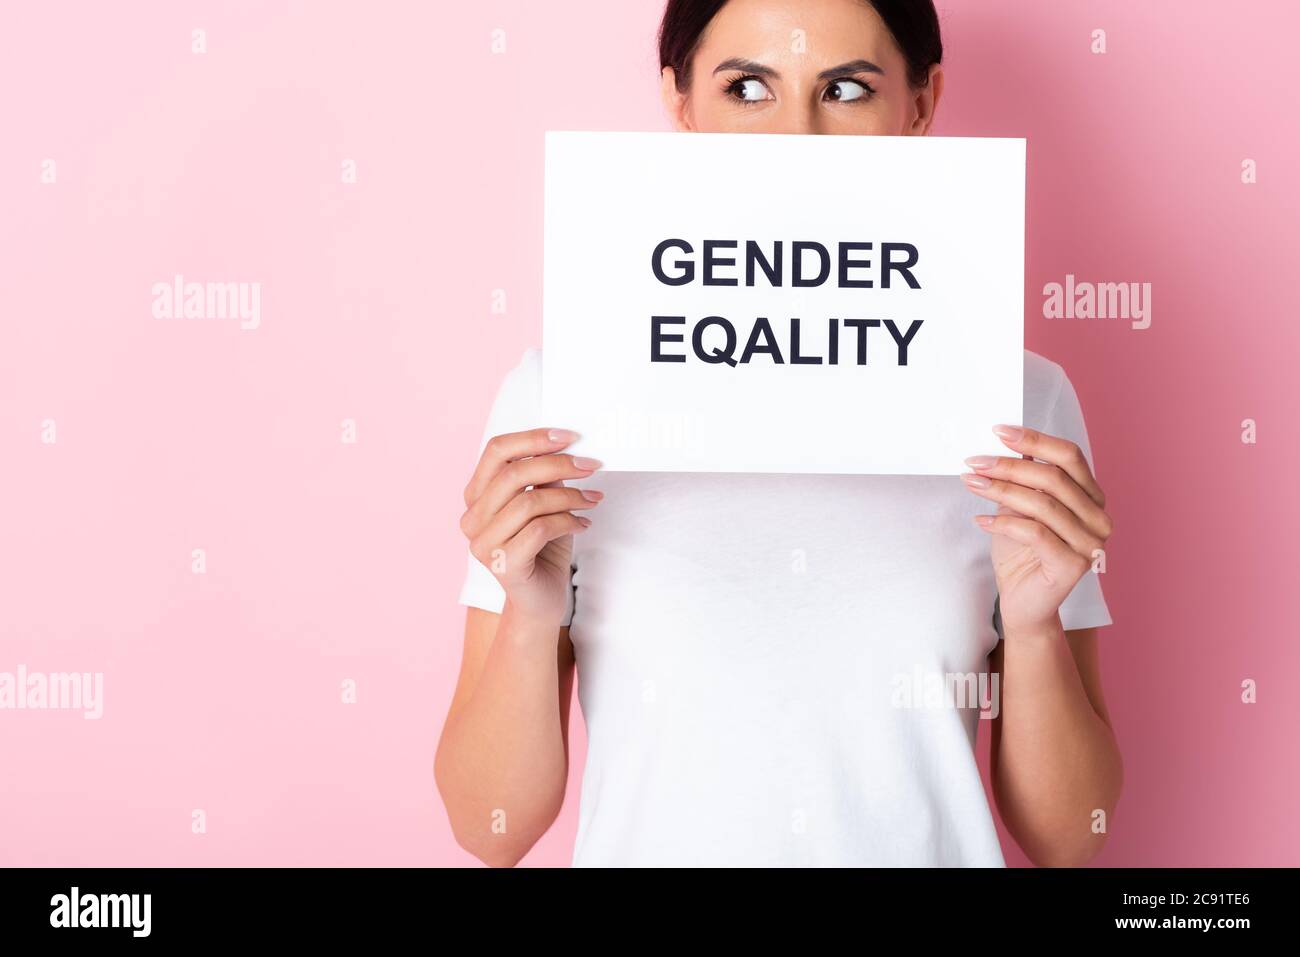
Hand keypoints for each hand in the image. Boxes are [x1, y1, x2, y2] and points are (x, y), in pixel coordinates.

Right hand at [460, 428, 602, 625]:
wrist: (539, 602)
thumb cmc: (542, 549)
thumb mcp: (544, 505)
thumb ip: (544, 478)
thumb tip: (566, 447)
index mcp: (476, 496)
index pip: (496, 451)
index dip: (532, 438)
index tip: (569, 436)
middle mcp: (472, 518)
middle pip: (513, 474)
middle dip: (558, 464)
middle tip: (591, 466)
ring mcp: (483, 544)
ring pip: (529, 502)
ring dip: (570, 497)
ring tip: (592, 501)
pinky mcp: (503, 565)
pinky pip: (540, 529)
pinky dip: (568, 521)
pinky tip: (583, 524)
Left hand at [960, 424, 1112, 634]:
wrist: (1022, 602)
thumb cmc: (1021, 553)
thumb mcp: (1019, 507)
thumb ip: (1023, 478)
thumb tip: (1006, 442)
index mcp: (1092, 497)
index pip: (1070, 456)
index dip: (1035, 440)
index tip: (999, 431)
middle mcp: (1098, 518)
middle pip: (1054, 477)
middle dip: (1009, 466)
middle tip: (975, 462)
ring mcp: (1090, 543)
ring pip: (1042, 504)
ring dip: (1000, 490)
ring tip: (971, 483)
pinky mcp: (1073, 566)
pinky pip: (1035, 533)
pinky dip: (1003, 523)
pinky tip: (980, 520)